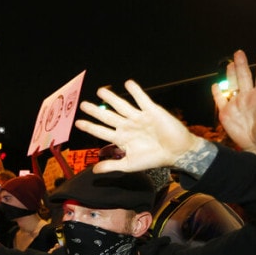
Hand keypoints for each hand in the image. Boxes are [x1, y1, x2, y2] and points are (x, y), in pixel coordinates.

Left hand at [75, 80, 199, 172]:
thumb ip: (111, 166)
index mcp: (122, 138)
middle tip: (83, 104)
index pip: (102, 131)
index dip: (90, 127)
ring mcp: (138, 118)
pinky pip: (142, 99)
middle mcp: (128, 126)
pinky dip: (135, 91)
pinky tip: (128, 83)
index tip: (78, 123)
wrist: (176, 153)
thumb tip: (93, 171)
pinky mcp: (151, 111)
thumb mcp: (129, 165)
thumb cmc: (154, 159)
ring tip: (100, 91)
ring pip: (121, 106)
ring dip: (111, 98)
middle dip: (96, 111)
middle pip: (108, 117)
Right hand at [211, 45, 255, 166]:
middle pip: (244, 76)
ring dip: (231, 74)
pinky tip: (216, 85)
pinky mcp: (226, 113)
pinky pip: (220, 99)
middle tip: (239, 52)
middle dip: (242, 64)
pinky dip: (217, 92)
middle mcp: (248, 97)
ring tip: (231, 64)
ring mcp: (237, 104)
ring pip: (233, 85)